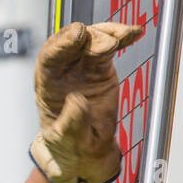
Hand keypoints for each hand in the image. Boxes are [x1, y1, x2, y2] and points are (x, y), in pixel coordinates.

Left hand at [29, 21, 144, 182]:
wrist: (87, 149)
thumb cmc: (70, 144)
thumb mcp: (68, 139)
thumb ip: (72, 121)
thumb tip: (77, 101)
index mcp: (48, 84)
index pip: (49, 58)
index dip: (62, 44)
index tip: (77, 35)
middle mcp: (63, 70)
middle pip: (71, 43)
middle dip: (87, 35)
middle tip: (104, 36)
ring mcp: (82, 67)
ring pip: (92, 41)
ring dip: (108, 34)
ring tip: (124, 36)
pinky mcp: (100, 67)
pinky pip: (110, 47)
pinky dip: (122, 38)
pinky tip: (133, 33)